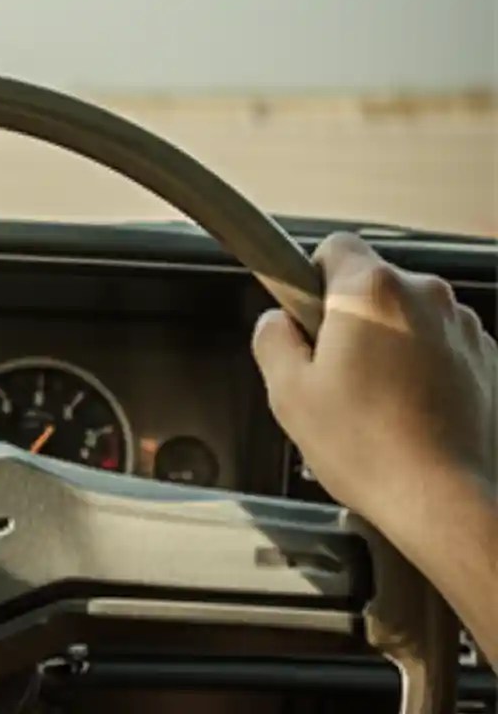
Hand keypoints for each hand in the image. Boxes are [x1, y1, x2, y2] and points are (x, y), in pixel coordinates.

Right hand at [252, 232, 495, 521]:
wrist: (442, 499)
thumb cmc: (368, 447)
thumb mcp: (286, 392)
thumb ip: (271, 339)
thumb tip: (276, 323)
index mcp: (371, 292)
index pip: (333, 247)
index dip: (309, 280)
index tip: (302, 314)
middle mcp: (425, 295)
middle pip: (371, 286)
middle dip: (347, 320)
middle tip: (329, 374)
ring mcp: (462, 327)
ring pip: (406, 318)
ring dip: (386, 345)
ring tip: (370, 402)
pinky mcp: (484, 359)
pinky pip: (438, 347)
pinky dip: (420, 369)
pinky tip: (404, 412)